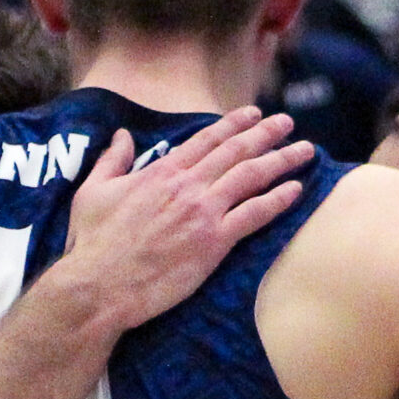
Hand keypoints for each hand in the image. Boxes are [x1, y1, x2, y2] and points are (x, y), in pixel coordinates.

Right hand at [54, 107, 313, 333]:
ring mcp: (203, 212)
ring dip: (282, 160)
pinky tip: (296, 190)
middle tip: (288, 123)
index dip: (234, 123)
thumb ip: (111, 160)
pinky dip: (278, 200)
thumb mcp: (93, 192)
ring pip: (252, 176)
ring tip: (305, 150)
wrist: (100, 285)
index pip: (207, 139)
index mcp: (162, 171)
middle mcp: (188, 186)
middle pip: (236, 151)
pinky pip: (254, 215)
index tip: (254, 113)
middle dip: (266, 133)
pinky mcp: (214, 242)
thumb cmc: (93, 243)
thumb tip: (122, 135)